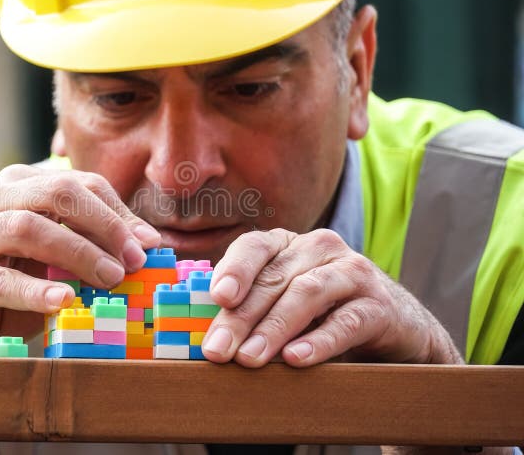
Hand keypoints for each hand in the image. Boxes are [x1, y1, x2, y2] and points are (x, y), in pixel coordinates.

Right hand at [0, 164, 160, 343]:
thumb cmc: (6, 288)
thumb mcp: (50, 261)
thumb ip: (87, 246)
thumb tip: (147, 246)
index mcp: (14, 186)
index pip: (74, 183)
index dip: (117, 210)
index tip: (149, 242)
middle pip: (54, 193)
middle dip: (103, 224)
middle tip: (134, 259)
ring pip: (28, 228)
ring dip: (78, 253)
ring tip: (111, 278)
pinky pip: (0, 281)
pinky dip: (37, 291)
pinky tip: (65, 303)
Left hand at [201, 228, 462, 366]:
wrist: (399, 332)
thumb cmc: (324, 317)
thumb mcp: (284, 308)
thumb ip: (250, 312)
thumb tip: (206, 338)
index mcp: (288, 245)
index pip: (254, 247)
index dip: (234, 269)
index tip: (216, 297)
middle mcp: (319, 248)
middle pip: (273, 279)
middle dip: (241, 317)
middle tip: (217, 352)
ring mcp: (352, 272)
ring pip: (307, 293)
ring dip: (274, 327)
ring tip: (249, 358)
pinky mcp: (379, 305)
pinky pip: (346, 321)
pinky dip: (319, 341)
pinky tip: (297, 359)